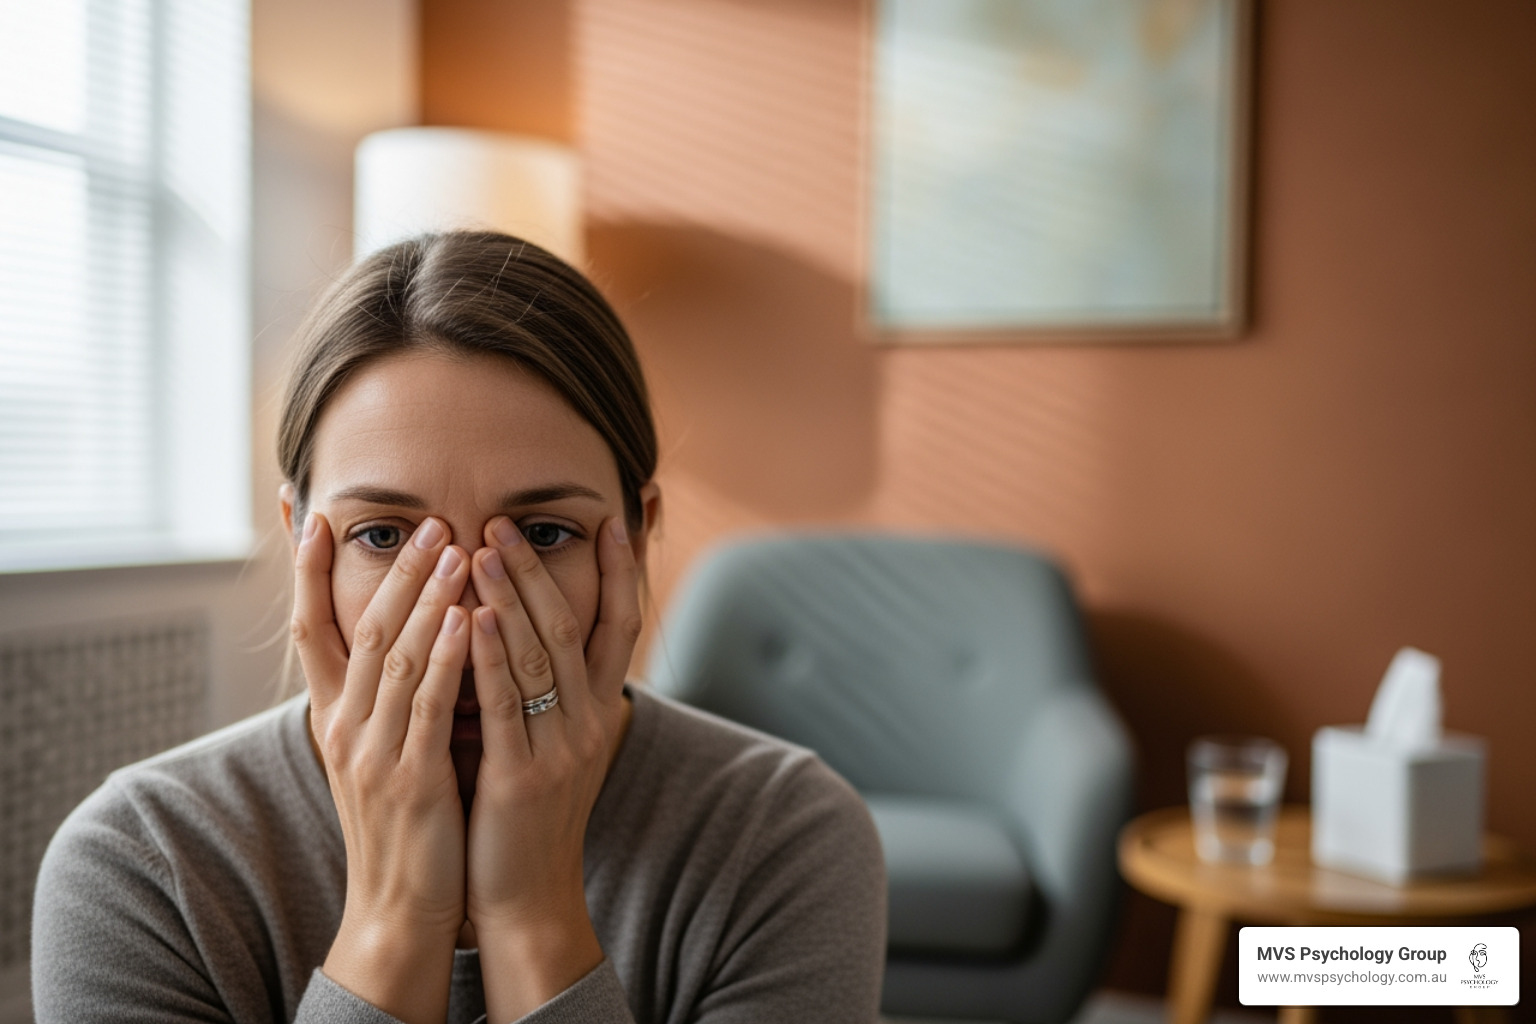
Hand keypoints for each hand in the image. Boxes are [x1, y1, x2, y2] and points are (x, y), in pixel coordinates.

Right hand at [290, 512, 469, 1023]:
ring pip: (397, 657)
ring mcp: (373, 753)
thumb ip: (389, 696)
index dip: (305, 571)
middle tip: (429, 519)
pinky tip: (465, 618)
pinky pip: (429, 706)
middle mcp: (344, 727)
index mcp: (333, 718)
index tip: (310, 513)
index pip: (310, 629)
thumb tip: (406, 635)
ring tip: (455, 546)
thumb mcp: (381, 751)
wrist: (398, 908)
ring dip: (426, 598)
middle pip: (363, 628)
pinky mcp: (411, 780)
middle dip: (397, 570)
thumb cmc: (403, 822)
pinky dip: (446, 658)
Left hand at [463, 514, 642, 1019]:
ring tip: (482, 548)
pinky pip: (506, 703)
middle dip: (540, 570)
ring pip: (540, 654)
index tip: (612, 519)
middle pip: (574, 625)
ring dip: (511, 596)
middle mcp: (593, 721)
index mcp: (604, 710)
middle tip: (507, 522)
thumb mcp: (565, 748)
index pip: (623, 624)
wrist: (527, 898)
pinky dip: (489, 655)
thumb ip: (565, 695)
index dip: (623, 570)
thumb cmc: (533, 817)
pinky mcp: (522, 776)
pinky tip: (472, 617)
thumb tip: (560, 641)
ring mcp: (561, 748)